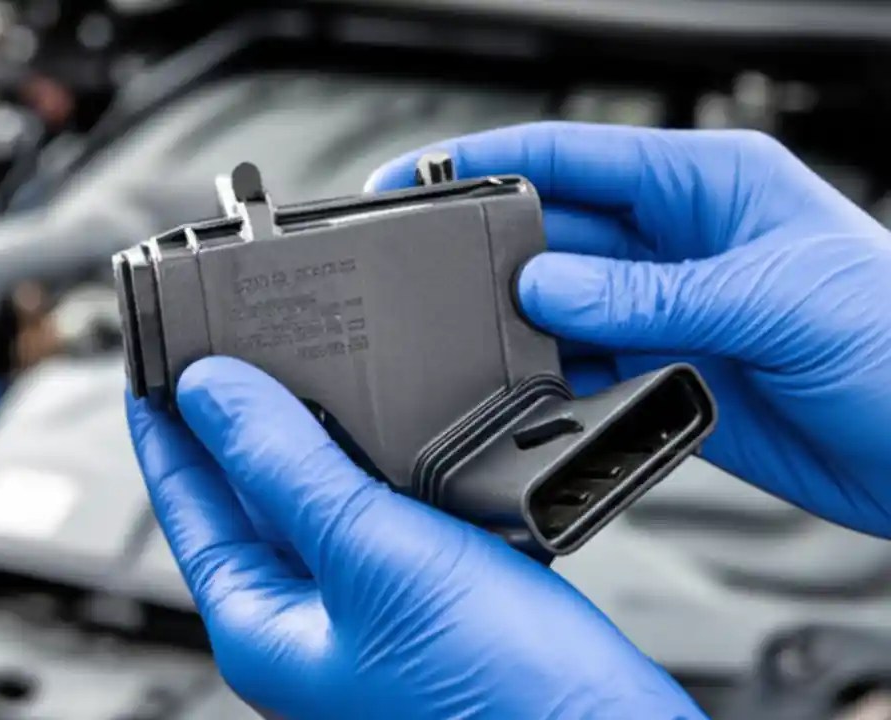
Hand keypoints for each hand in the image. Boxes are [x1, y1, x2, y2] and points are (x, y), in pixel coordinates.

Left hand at [128, 357, 703, 719]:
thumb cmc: (493, 697)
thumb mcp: (370, 552)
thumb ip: (285, 466)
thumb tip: (211, 394)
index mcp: (264, 626)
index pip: (186, 506)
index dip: (166, 428)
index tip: (152, 364)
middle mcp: (309, 621)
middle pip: (248, 499)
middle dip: (240, 421)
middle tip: (228, 342)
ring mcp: (370, 610)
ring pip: (319, 500)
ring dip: (312, 434)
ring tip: (301, 359)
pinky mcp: (430, 594)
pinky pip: (381, 512)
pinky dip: (377, 462)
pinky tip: (388, 418)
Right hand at [369, 122, 890, 537]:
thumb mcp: (774, 294)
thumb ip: (648, 293)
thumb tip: (545, 285)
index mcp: (708, 185)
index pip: (574, 156)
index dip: (488, 159)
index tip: (419, 176)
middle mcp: (679, 244)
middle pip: (555, 230)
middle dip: (491, 247)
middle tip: (427, 274)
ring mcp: (670, 313)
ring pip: (561, 306)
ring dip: (517, 322)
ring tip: (471, 336)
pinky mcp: (670, 378)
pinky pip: (586, 371)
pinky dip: (551, 380)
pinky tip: (527, 386)